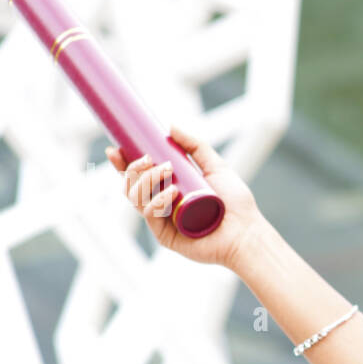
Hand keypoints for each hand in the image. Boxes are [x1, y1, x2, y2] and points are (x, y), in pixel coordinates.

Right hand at [107, 124, 267, 270]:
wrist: (247, 231)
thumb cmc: (235, 203)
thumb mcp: (215, 167)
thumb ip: (195, 146)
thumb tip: (170, 126)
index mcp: (169, 190)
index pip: (138, 176)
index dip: (123, 164)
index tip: (115, 149)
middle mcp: (163, 206)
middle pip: (132, 186)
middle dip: (132, 170)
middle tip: (147, 159)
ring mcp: (163, 222)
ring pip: (137, 199)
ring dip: (145, 181)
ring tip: (165, 171)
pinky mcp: (166, 237)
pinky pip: (151, 215)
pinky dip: (156, 201)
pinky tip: (170, 192)